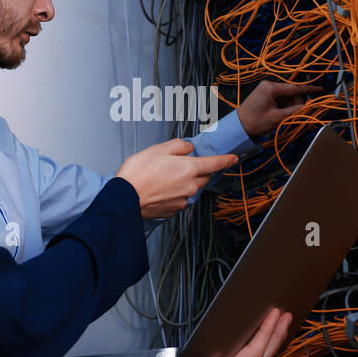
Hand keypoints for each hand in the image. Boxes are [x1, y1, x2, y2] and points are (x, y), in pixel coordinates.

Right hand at [114, 138, 238, 219]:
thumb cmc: (138, 174)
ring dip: (185, 182)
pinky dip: (175, 193)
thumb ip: (178, 146)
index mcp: (189, 169)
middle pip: (204, 177)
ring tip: (165, 177)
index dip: (226, 160)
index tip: (233, 158)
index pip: (215, 164)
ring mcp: (183, 200)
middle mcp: (190, 186)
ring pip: (192, 188)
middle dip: (200, 170)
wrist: (124, 198)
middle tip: (183, 165)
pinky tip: (161, 188)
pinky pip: (181, 199)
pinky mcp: (174, 210)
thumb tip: (187, 148)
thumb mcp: (157, 149)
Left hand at [236, 80, 320, 136]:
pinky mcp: (266, 96)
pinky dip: (284, 108)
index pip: (294, 88)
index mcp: (270, 88)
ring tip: (284, 119)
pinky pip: (281, 101)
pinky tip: (280, 116)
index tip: (320, 90)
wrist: (238, 127)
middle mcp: (269, 86)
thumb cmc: (254, 122)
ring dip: (289, 108)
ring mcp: (267, 90)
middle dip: (296, 105)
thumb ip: (294, 111)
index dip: (309, 90)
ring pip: (287, 98)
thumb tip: (309, 107)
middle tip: (295, 117)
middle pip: (292, 94)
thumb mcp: (277, 118)